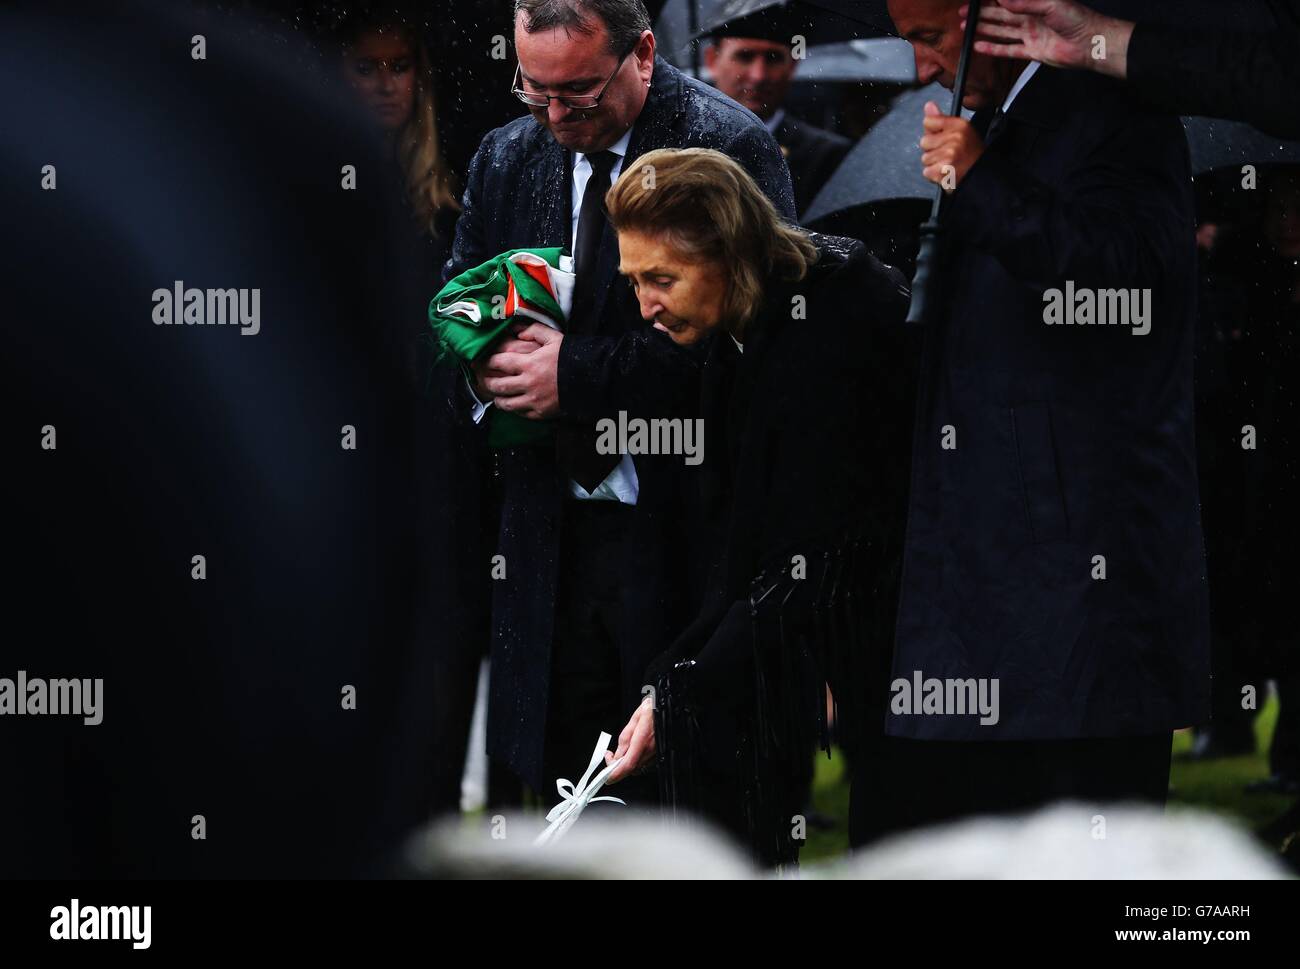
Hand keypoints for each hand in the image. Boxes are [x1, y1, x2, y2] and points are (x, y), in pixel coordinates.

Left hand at [479, 322, 561, 418]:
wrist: (591, 378)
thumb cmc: (570, 356)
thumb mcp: (553, 337)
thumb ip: (533, 331)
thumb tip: (516, 331)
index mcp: (529, 364)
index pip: (499, 363)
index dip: (487, 361)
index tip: (482, 361)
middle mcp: (528, 383)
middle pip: (498, 386)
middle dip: (487, 383)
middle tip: (483, 380)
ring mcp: (534, 400)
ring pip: (506, 404)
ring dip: (498, 399)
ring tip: (496, 396)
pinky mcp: (541, 412)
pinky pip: (521, 413)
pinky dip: (515, 409)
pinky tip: (514, 404)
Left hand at [604, 696, 655, 782]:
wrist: (669, 705)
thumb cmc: (654, 708)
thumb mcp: (635, 719)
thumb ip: (625, 738)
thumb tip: (617, 754)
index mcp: (642, 740)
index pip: (627, 765)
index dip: (614, 774)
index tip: (606, 775)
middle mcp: (651, 750)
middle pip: (631, 769)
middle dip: (618, 766)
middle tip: (611, 755)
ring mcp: (657, 753)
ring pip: (638, 767)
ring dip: (627, 763)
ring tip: (624, 748)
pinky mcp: (660, 753)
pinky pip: (646, 763)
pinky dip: (637, 760)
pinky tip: (635, 749)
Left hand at [920, 100, 984, 191]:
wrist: (982, 176)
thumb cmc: (971, 156)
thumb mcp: (961, 132)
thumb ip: (941, 120)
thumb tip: (928, 105)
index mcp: (959, 125)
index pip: (929, 121)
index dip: (933, 133)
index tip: (942, 139)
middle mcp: (955, 137)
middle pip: (924, 141)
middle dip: (932, 150)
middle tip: (947, 155)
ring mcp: (949, 153)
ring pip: (925, 158)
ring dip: (934, 164)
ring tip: (948, 165)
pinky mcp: (943, 169)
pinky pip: (927, 172)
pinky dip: (934, 176)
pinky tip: (946, 173)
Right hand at [962, 0, 1131, 77]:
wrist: (1088, 42)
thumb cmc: (1075, 18)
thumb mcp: (1050, 4)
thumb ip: (1025, 3)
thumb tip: (1003, 0)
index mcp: (1035, 4)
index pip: (1008, 1)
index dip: (992, 0)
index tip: (975, 0)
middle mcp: (1030, 18)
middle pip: (1001, 16)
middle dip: (981, 15)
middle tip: (963, 15)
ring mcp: (1030, 35)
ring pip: (1001, 32)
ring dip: (983, 30)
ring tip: (965, 29)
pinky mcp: (1031, 52)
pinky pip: (1008, 50)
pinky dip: (993, 48)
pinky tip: (979, 46)